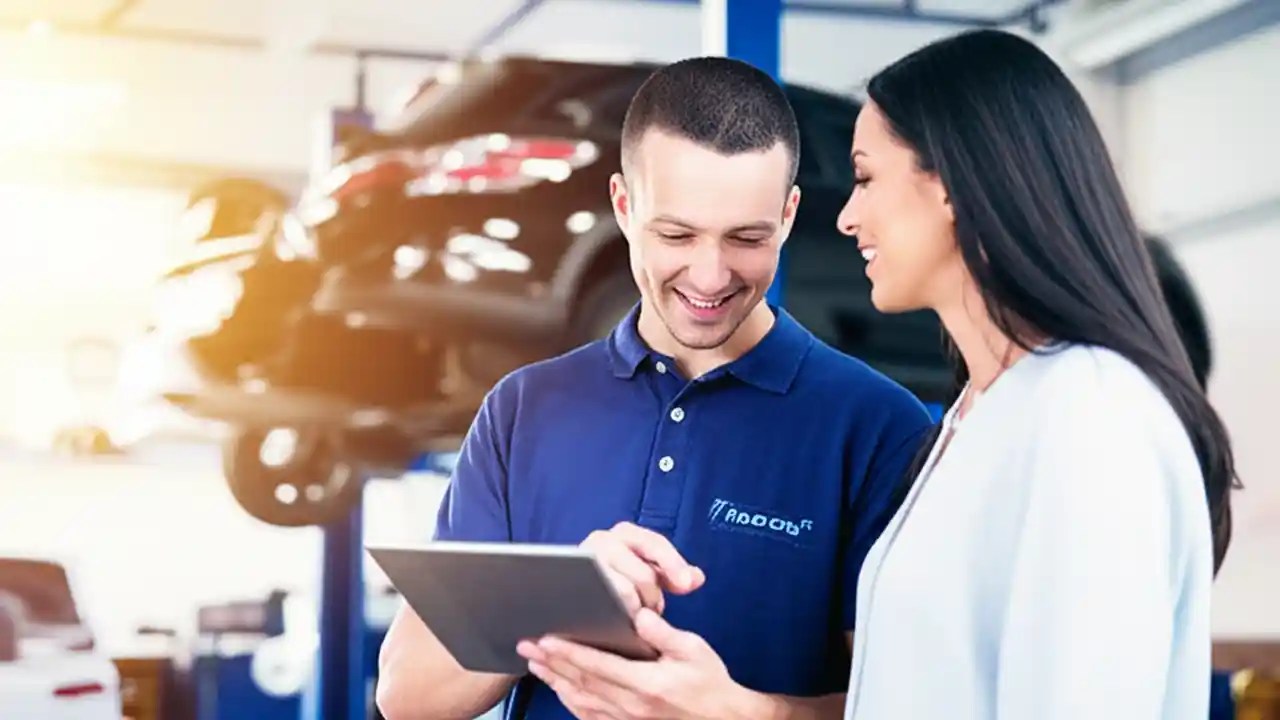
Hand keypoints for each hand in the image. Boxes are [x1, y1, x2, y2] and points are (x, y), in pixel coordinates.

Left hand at [518, 608, 743, 719]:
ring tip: (535, 664)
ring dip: (554, 681)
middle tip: (526, 646)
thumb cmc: (709, 682)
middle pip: (580, 682)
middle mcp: (631, 705)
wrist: (723, 719)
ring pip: (580, 700)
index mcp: (646, 683)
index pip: (597, 665)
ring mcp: (627, 719)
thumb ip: (663, 633)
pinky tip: (560, 689)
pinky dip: (570, 701)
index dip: (568, 652)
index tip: (546, 638)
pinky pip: (590, 715)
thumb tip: (639, 615)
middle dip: (551, 663)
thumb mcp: (693, 650)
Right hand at [581, 522, 704, 616]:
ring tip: (636, 617)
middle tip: (653, 610)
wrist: (572, 583)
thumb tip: (696, 578)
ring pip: (620, 591)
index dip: (673, 564)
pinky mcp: (569, 583)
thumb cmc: (620, 576)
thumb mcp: (648, 569)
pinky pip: (598, 602)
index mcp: (624, 532)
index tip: (687, 586)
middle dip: (652, 595)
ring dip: (634, 608)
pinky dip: (613, 613)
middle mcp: (601, 540)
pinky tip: (620, 622)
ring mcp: (582, 561)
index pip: (654, 544)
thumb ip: (672, 573)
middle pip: (640, 572)